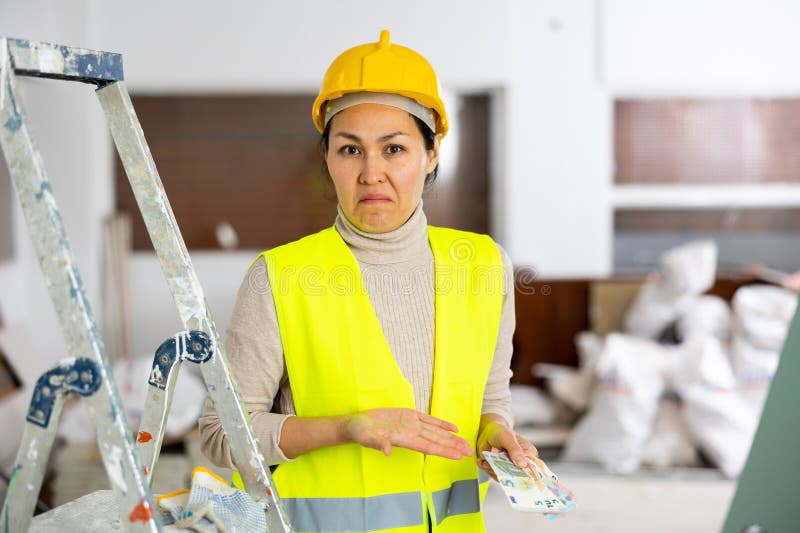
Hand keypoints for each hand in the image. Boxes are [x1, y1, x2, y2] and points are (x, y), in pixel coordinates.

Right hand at [346, 408, 473, 459]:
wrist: (357, 424)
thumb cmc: (361, 432)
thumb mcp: (367, 437)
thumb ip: (378, 443)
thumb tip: (386, 450)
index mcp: (404, 439)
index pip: (429, 447)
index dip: (444, 451)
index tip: (458, 456)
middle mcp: (412, 433)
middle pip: (437, 441)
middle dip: (453, 446)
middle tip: (470, 451)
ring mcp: (412, 424)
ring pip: (436, 431)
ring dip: (451, 438)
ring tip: (465, 443)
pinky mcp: (409, 415)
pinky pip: (429, 419)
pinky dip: (441, 423)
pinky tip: (453, 428)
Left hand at [476, 414, 537, 481]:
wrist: (487, 431)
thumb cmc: (501, 432)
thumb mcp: (508, 438)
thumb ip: (515, 450)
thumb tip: (523, 464)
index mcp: (529, 455)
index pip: (532, 470)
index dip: (524, 475)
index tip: (511, 472)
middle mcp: (522, 464)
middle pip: (516, 477)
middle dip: (502, 471)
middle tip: (492, 461)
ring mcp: (510, 469)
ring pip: (504, 478)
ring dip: (492, 469)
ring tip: (486, 459)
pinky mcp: (501, 472)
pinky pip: (494, 476)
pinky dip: (487, 469)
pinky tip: (484, 461)